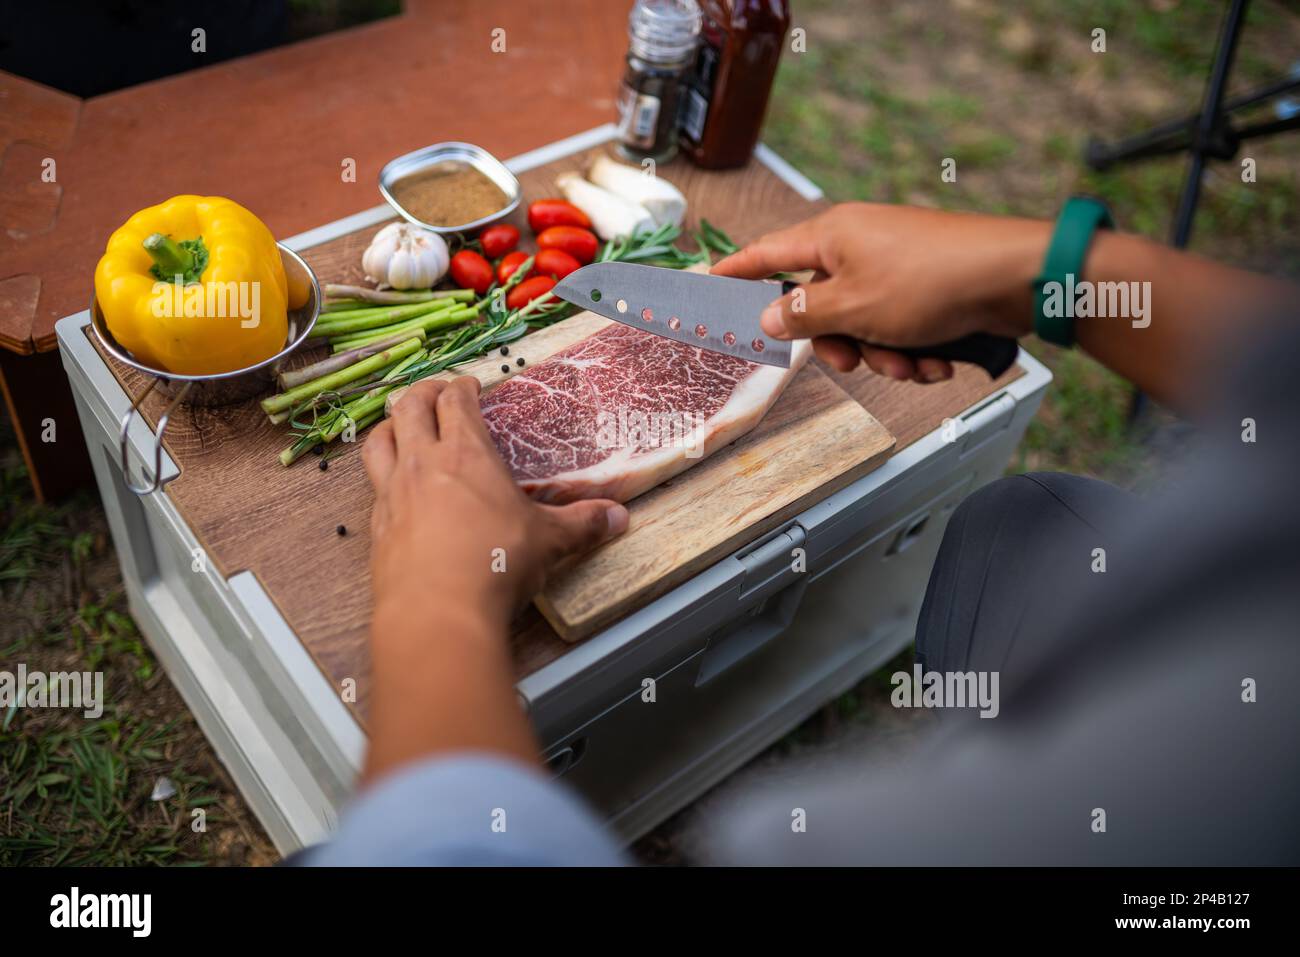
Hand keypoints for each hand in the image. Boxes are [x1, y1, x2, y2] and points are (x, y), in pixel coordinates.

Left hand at [363, 377, 628, 632]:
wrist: (438, 612)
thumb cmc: (495, 564)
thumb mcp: (549, 541)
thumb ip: (581, 524)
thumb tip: (616, 518)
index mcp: (466, 453)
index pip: (455, 402)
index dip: (461, 387)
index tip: (468, 386)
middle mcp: (422, 464)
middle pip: (409, 408)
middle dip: (422, 393)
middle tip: (434, 392)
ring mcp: (393, 494)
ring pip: (379, 441)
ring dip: (390, 426)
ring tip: (401, 426)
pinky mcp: (377, 528)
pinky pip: (373, 488)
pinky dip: (382, 477)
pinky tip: (396, 490)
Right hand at [712, 203, 1049, 381]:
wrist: (1014, 278)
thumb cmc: (931, 281)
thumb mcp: (853, 307)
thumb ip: (802, 315)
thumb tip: (767, 315)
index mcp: (832, 236)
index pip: (766, 254)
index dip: (735, 272)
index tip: (707, 282)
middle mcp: (859, 246)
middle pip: (818, 304)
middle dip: (837, 344)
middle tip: (853, 362)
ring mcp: (894, 266)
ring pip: (863, 325)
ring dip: (883, 356)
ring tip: (911, 364)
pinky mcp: (925, 287)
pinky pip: (899, 328)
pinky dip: (913, 351)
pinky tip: (936, 360)